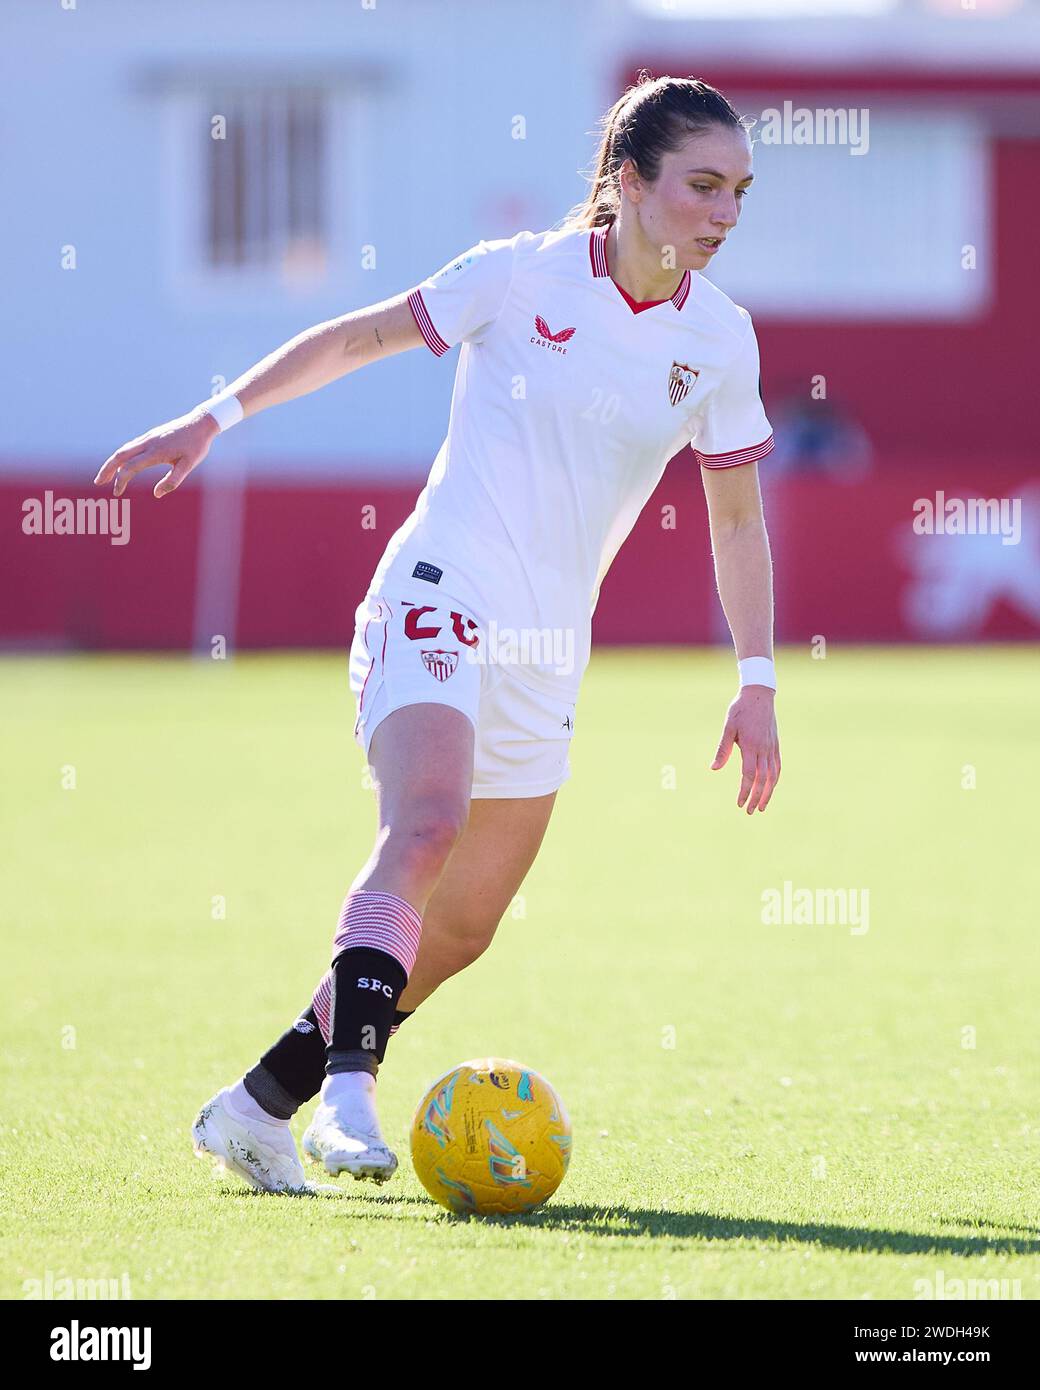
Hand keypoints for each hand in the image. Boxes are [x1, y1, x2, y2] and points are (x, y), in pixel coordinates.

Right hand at [94, 410, 218, 498]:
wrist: (200, 423)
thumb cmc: (196, 446)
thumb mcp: (189, 465)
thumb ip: (173, 480)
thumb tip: (157, 494)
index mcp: (156, 452)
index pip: (131, 467)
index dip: (121, 480)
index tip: (117, 492)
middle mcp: (148, 442)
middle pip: (119, 455)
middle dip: (107, 469)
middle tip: (98, 482)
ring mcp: (148, 437)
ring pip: (124, 449)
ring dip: (112, 462)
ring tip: (106, 476)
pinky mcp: (151, 435)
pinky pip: (131, 446)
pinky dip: (122, 456)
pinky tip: (121, 464)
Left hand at [711, 686, 780, 813]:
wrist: (759, 695)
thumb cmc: (740, 710)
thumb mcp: (728, 727)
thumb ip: (722, 749)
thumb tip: (714, 768)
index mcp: (751, 746)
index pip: (749, 775)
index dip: (744, 791)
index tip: (739, 803)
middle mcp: (764, 749)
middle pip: (763, 780)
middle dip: (756, 798)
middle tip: (749, 811)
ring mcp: (772, 747)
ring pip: (773, 776)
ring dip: (768, 793)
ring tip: (761, 806)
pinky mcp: (775, 745)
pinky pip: (777, 766)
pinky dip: (775, 780)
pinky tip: (771, 788)